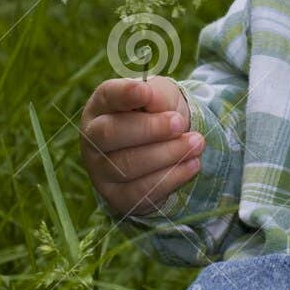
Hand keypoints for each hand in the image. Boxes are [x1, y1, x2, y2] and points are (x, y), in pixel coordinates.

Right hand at [79, 76, 204, 216]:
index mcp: (101, 106)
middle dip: (149, 129)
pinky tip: (192, 165)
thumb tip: (149, 97)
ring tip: (196, 143)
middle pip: (110, 134)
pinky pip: (140, 192)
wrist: (167, 145)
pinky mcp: (117, 196)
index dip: (124, 94)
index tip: (145, 92)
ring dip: (167, 154)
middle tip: (179, 123)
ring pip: (127, 165)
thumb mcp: (161, 96)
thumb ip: (155, 95)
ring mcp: (100, 170)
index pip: (106, 96)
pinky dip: (170, 178)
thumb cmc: (158, 114)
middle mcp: (92, 138)